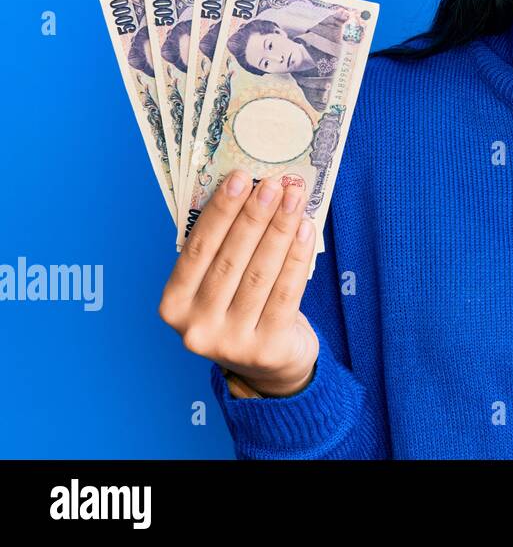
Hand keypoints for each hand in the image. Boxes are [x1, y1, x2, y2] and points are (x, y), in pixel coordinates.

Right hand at [158, 169, 319, 396]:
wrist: (269, 367)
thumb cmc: (241, 310)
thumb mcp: (218, 287)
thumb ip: (223, 250)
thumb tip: (249, 193)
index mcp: (173, 305)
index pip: (198, 250)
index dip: (220, 212)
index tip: (240, 178)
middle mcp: (195, 327)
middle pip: (231, 259)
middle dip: (255, 216)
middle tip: (274, 184)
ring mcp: (230, 342)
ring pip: (260, 273)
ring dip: (280, 230)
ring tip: (294, 199)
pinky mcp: (265, 349)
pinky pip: (285, 292)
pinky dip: (297, 257)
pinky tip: (305, 230)